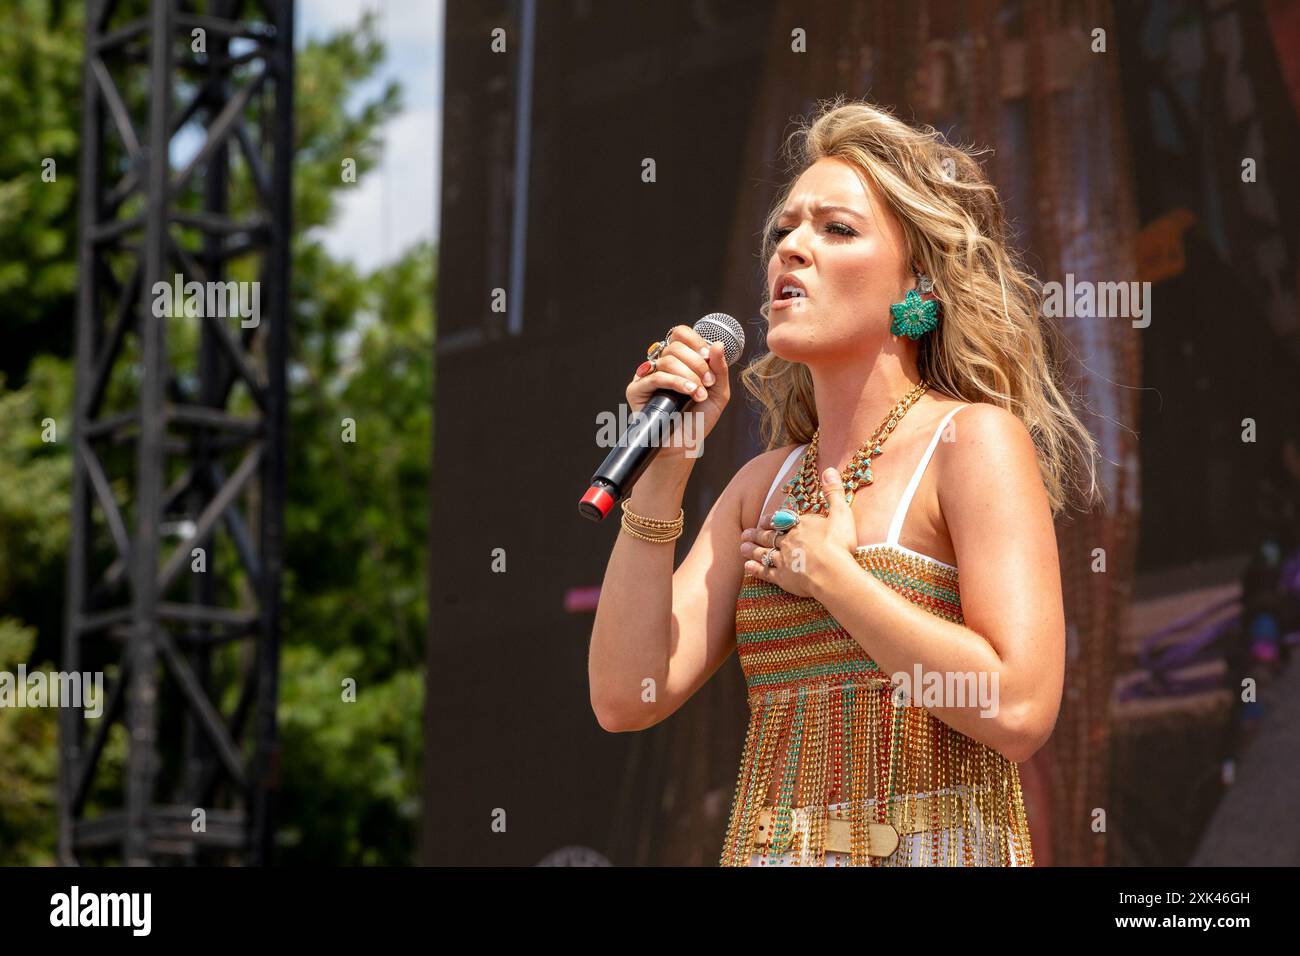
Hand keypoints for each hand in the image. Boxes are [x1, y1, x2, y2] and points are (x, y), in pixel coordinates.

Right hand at [624, 326, 731, 462]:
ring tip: (699, 393)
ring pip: (667, 360)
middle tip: (707, 382)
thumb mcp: (717, 392)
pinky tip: (689, 391)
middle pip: (675, 345)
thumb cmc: (698, 420)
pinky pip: (655, 376)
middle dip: (696, 362)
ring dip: (689, 374)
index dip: (695, 341)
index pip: (681, 334)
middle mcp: (660, 365)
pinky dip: (676, 381)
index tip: (708, 357)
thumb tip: (717, 344)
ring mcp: (647, 376)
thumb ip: (719, 369)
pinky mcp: (636, 390)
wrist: (683, 446)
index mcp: (678, 360)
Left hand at [741, 466, 859, 598]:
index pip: (782, 520)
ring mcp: (783, 560)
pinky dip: (755, 569)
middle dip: (756, 534)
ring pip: (763, 553)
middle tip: (744, 533)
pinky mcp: (783, 578)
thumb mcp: (841, 513)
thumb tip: (830, 470)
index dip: (771, 520)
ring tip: (742, 547)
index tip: (762, 519)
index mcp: (801, 526)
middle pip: (769, 536)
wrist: (832, 573)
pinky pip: (765, 572)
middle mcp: (788, 541)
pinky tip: (747, 567)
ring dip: (752, 549)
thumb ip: (834, 492)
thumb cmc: (838, 543)